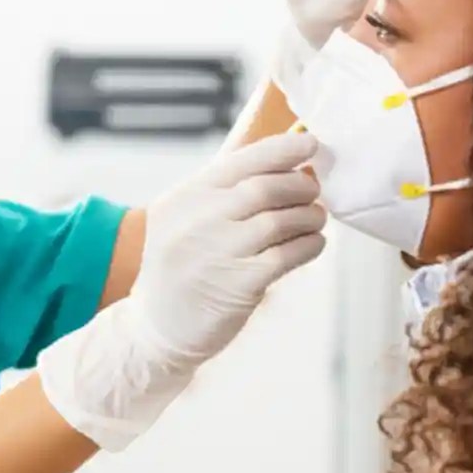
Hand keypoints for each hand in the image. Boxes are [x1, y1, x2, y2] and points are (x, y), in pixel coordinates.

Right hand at [133, 132, 326, 361]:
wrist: (157, 328)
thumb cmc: (181, 268)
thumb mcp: (183, 219)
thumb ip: (223, 193)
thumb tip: (285, 165)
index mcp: (185, 197)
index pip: (240, 161)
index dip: (282, 149)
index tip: (309, 143)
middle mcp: (197, 220)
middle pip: (265, 187)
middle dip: (300, 186)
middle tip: (312, 191)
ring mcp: (218, 252)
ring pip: (281, 221)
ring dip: (309, 216)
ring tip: (314, 218)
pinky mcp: (240, 283)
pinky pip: (289, 255)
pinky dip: (310, 245)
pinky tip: (312, 243)